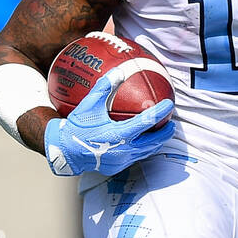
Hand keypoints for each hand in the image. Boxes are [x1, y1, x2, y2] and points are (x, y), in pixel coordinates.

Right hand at [44, 59, 174, 175]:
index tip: (169, 104)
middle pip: (153, 142)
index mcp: (118, 134)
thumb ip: (104, 88)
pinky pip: (136, 157)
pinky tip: (144, 141)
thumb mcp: (89, 105)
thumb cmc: (77, 126)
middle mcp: (123, 150)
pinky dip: (143, 148)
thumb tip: (118, 71)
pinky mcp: (118, 167)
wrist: (65, 151)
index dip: (160, 113)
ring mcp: (122, 160)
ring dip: (156, 141)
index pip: (146, 122)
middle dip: (165, 132)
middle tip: (172, 123)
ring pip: (146, 151)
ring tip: (162, 132)